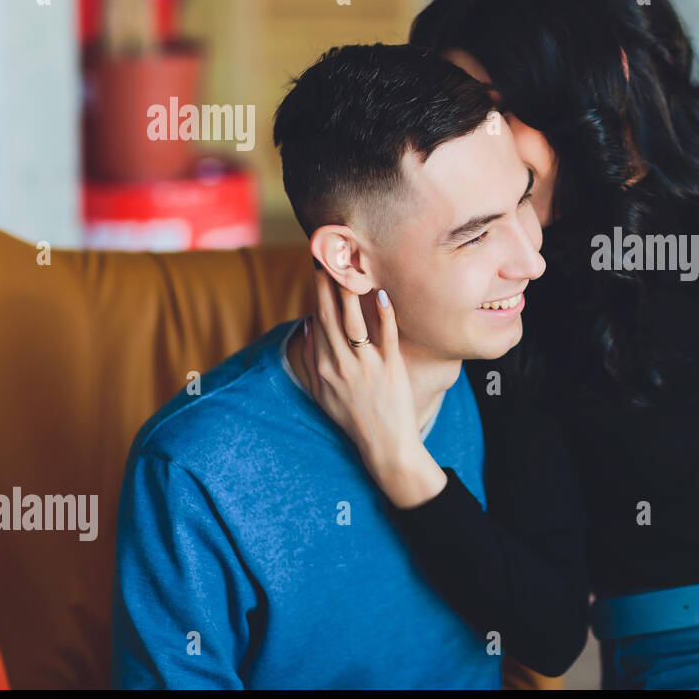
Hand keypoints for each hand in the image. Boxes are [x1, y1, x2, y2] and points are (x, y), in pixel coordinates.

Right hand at [303, 265, 446, 507]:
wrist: (384, 447)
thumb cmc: (353, 419)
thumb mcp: (323, 392)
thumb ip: (313, 359)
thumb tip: (307, 325)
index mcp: (324, 368)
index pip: (318, 320)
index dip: (317, 291)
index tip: (317, 265)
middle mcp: (341, 364)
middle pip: (331, 315)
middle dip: (327, 282)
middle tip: (326, 251)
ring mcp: (366, 366)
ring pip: (355, 321)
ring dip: (351, 291)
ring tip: (350, 264)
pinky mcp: (391, 369)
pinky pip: (387, 336)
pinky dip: (384, 314)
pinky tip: (382, 293)